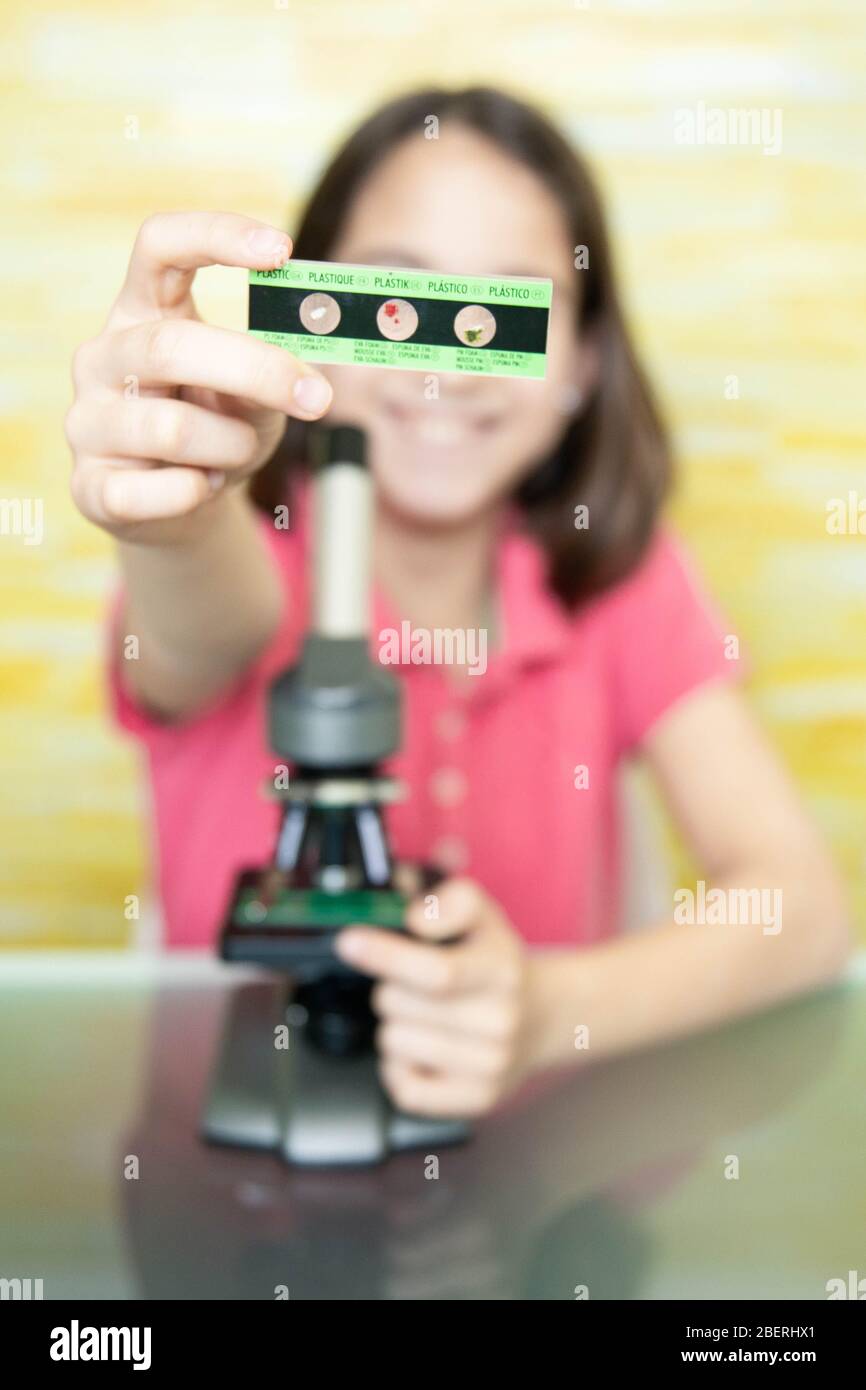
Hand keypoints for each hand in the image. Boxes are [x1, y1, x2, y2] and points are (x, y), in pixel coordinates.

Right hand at [64, 210, 332, 541]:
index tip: (281, 250)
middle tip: (317, 397)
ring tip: (236, 452)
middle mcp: (102, 356)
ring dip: (232, 445)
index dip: (216, 235)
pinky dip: (194, 492)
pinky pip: (147, 492)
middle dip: (256, 372)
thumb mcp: (255, 396)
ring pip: (172, 429)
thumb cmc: (220, 432)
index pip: (159, 246)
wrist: (181, 506)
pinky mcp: (89, 486)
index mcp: (142, 311)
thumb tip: (303, 382)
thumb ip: (269, 377)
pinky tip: (202, 486)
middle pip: (171, 344)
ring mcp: (86, 420)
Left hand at [334, 877, 532, 1118]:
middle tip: (413, 981)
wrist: (543, 1016)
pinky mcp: (476, 1099)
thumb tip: (412, 915)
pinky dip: (398, 1066)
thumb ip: (450, 901)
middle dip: (388, 985)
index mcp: (500, 969)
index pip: (437, 971)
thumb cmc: (496, 964)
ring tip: (426, 1015)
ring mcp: (490, 1065)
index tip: (349, 942)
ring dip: (395, 1024)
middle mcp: (500, 1020)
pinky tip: (422, 1047)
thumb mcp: (483, 917)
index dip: (385, 955)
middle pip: (398, 1003)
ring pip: (392, 1042)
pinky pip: (403, 1088)